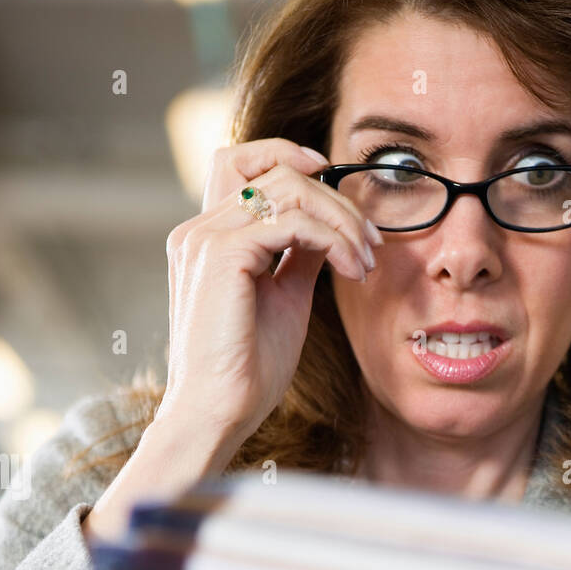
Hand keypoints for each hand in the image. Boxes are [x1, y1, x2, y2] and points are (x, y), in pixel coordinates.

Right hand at [156, 137, 382, 450]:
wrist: (218, 413)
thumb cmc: (247, 371)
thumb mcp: (284, 299)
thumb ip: (299, 257)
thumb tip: (331, 229)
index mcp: (206, 239)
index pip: (240, 164)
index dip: (287, 156)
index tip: (335, 182)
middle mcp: (198, 231)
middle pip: (274, 171)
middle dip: (334, 200)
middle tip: (372, 241)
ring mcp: (205, 239)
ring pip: (287, 189)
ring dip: (341, 219)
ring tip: (366, 259)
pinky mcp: (222, 255)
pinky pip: (293, 223)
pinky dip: (333, 240)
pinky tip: (353, 270)